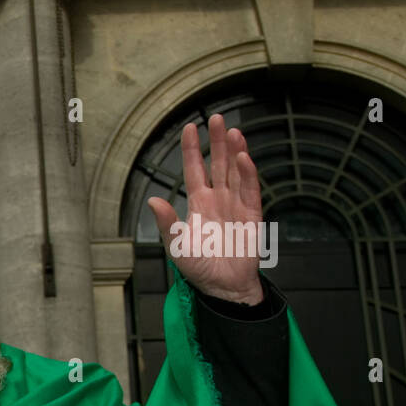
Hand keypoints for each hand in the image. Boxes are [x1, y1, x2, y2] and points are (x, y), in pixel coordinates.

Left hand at [147, 113, 264, 304]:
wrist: (222, 287)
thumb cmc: (198, 267)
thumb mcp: (176, 245)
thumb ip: (166, 222)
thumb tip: (153, 200)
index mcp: (198, 203)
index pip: (195, 170)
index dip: (193, 149)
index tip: (190, 127)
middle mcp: (218, 199)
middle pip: (218, 164)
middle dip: (216, 141)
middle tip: (216, 118)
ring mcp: (236, 205)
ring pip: (235, 172)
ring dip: (234, 151)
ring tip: (232, 131)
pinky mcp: (252, 215)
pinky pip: (250, 190)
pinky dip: (248, 174)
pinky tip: (243, 158)